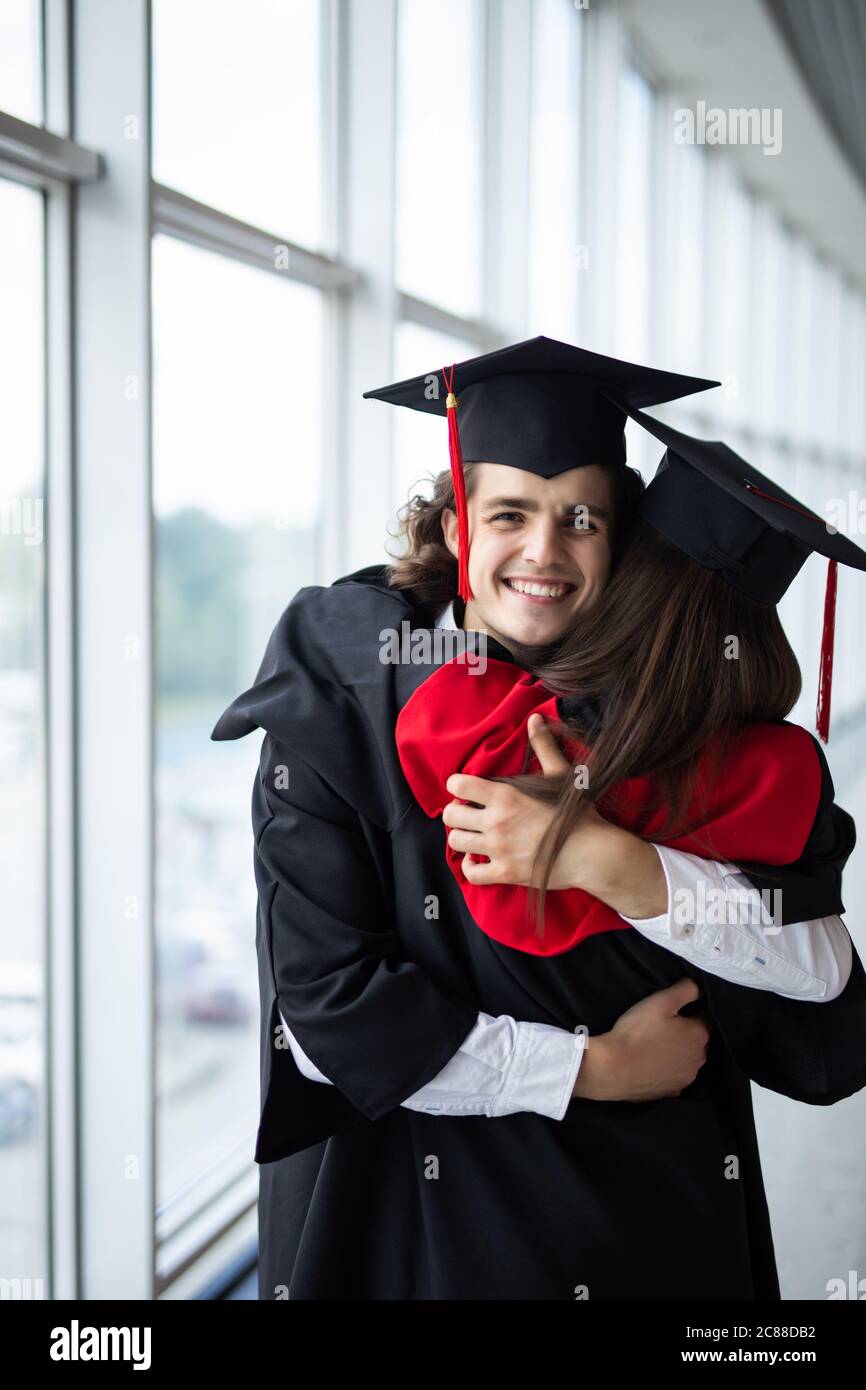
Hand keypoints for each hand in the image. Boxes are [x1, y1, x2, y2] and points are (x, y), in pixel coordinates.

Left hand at [442, 713, 600, 887]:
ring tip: (473, 833)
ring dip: (462, 836)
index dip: (457, 785)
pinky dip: (469, 866)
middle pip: (451, 815)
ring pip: (456, 842)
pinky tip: (477, 858)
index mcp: (506, 796)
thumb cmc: (577, 813)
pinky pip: (471, 873)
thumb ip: (543, 746)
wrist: (593, 853)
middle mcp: (496, 822)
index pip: (459, 785)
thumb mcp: (561, 774)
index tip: (465, 788)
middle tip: (469, 811)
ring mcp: (498, 850)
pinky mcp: (504, 873)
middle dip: (456, 811)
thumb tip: (534, 718)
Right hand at [573, 978, 710, 1101]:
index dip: (690, 1011)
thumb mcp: (660, 1001)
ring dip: (678, 1052)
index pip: (705, 1017)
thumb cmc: (637, 1032)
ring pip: (687, 1059)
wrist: (612, 1069)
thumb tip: (699, 986)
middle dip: (686, 1032)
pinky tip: (652, 1063)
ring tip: (655, 1045)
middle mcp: (698, 1059)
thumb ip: (685, 989)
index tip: (673, 1009)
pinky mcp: (671, 1092)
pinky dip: (668, 1070)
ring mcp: (685, 1078)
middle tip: (661, 1025)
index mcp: (699, 1035)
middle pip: (697, 1040)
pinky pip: (675, 1076)